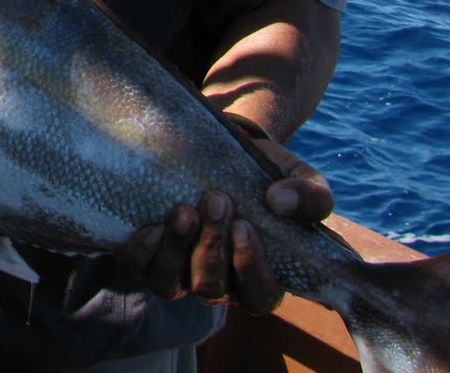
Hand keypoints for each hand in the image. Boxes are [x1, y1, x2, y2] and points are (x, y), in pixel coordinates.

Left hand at [124, 119, 332, 313]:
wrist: (221, 152)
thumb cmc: (267, 177)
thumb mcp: (300, 179)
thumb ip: (311, 197)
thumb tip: (281, 202)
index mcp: (258, 276)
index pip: (258, 296)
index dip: (251, 269)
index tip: (245, 227)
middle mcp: (217, 282)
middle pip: (211, 287)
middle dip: (212, 246)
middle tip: (216, 200)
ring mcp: (178, 271)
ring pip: (171, 285)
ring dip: (176, 250)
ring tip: (184, 211)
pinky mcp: (148, 254)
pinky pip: (138, 269)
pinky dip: (143, 253)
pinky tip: (150, 227)